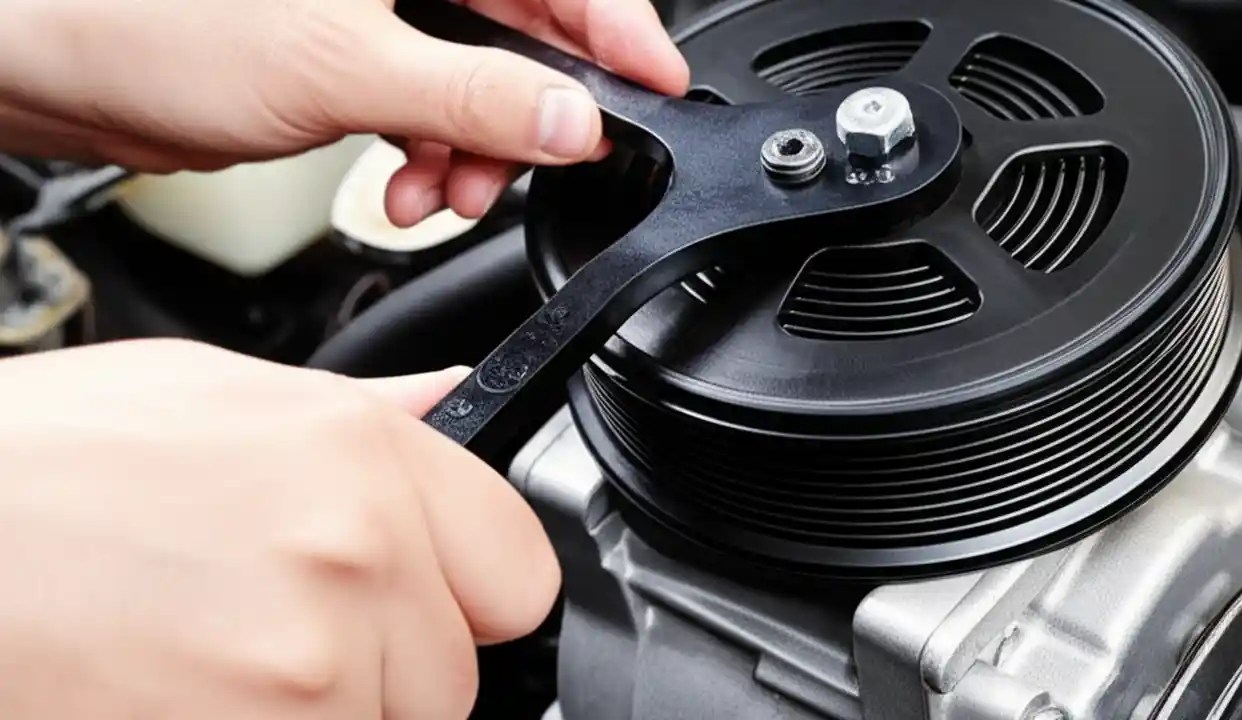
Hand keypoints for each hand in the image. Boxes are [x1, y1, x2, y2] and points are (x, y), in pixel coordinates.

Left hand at [0, 0, 688, 223]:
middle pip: (526, 36)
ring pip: (481, 85)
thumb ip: (475, 97)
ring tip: (433, 195)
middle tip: (520, 169)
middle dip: (528, 118)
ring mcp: (384, 8)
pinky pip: (432, 109)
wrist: (63, 62)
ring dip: (474, 153)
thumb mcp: (345, 65)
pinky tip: (400, 193)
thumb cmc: (158, 21)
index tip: (654, 92)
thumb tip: (573, 119)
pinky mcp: (355, 54)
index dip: (616, 34)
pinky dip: (431, 159)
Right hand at [0, 340, 559, 719]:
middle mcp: (352, 559)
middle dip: (390, 662)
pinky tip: (196, 689)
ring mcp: (305, 669)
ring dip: (331, 709)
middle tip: (286, 624)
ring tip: (224, 654)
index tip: (438, 597)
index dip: (476, 591)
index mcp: (363, 457)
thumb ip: (364, 414)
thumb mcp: (219, 391)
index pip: (519, 568)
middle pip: (454, 670)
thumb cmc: (46, 461)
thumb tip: (448, 399)